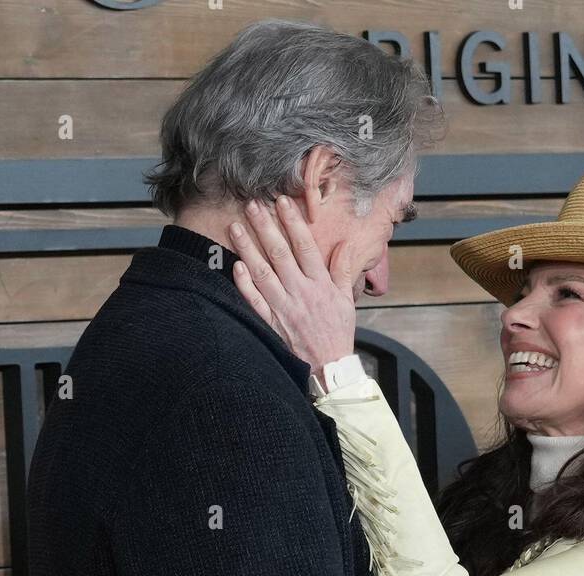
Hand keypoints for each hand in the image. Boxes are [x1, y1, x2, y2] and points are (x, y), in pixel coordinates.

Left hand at [229, 195, 356, 374]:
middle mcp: (301, 293)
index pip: (305, 246)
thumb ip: (344, 270)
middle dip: (265, 227)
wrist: (329, 367)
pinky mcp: (272, 324)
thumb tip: (345, 245)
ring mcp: (284, 309)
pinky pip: (255, 301)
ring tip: (235, 227)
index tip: (282, 201)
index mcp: (321, 284)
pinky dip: (244, 284)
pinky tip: (235, 265)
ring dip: (248, 249)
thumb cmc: (338, 332)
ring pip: (263, 273)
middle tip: (252, 205)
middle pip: (280, 254)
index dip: (292, 222)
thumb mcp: (347, 300)